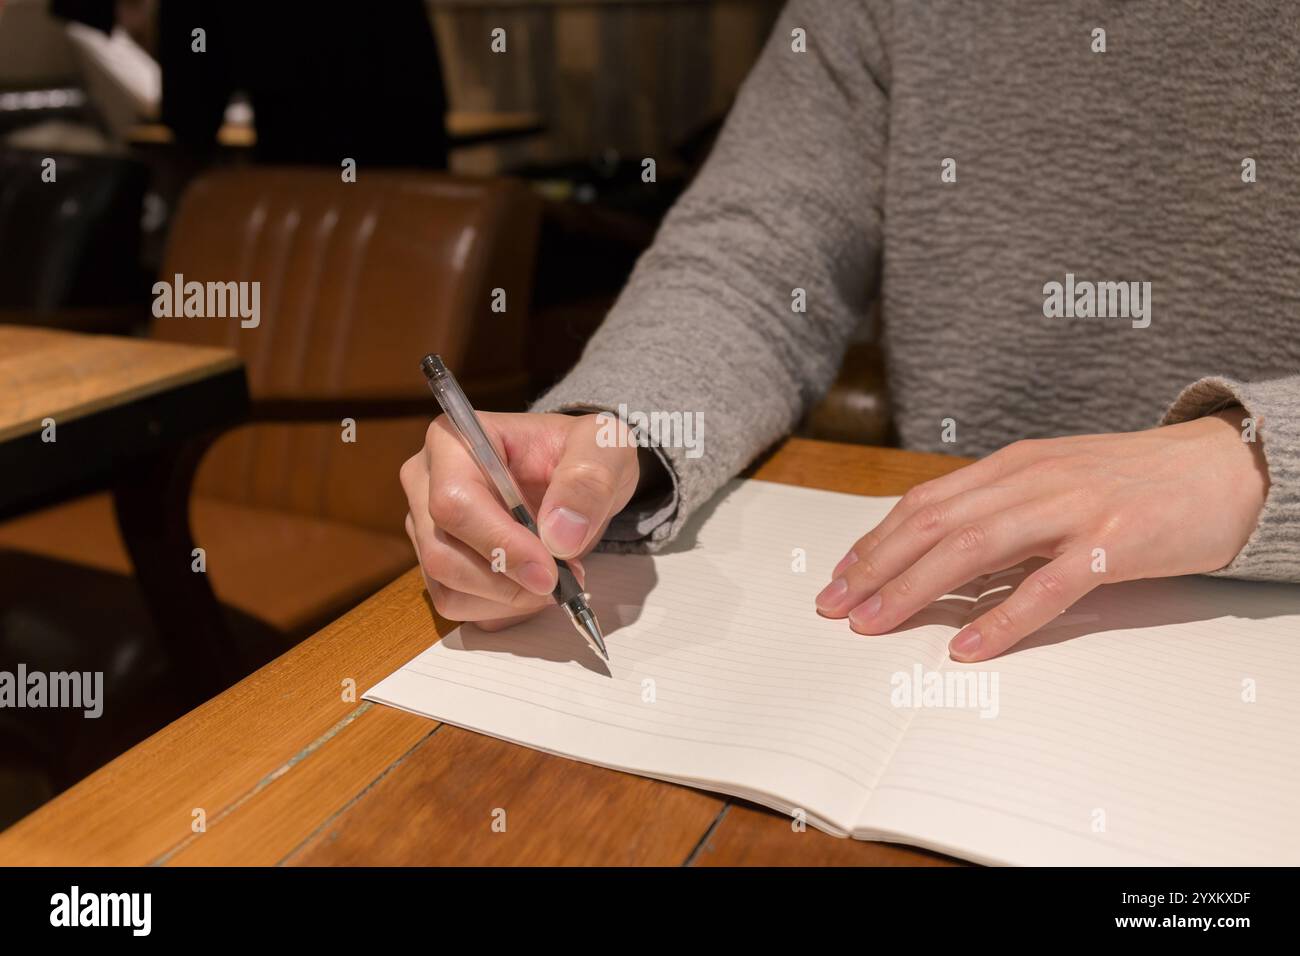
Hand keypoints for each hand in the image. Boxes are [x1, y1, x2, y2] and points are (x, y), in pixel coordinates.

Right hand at [400, 412, 638, 629]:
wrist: (578, 477)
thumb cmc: (582, 452)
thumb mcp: (603, 447)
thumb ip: (587, 482)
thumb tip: (559, 537)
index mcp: (453, 441)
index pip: (454, 503)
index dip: (500, 544)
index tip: (550, 570)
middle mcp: (425, 483)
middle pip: (442, 554)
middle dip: (508, 581)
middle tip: (562, 580)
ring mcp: (426, 527)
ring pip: (448, 588)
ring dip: (509, 600)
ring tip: (555, 579)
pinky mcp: (439, 563)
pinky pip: (460, 606)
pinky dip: (504, 610)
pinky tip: (535, 587)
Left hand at [815, 410, 1269, 660]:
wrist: (1222, 466)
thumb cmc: (1133, 481)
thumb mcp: (1054, 482)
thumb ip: (1001, 511)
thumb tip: (940, 557)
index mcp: (1012, 465)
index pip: (925, 503)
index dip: (875, 541)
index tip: (839, 577)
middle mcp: (1031, 480)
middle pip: (933, 524)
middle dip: (875, 567)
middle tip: (835, 608)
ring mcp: (1071, 509)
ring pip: (972, 550)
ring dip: (914, 589)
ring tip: (874, 624)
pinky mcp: (1113, 543)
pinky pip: (1046, 587)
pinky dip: (1001, 618)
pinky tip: (966, 646)